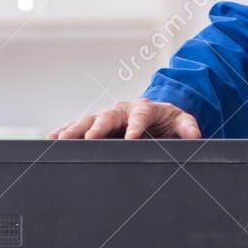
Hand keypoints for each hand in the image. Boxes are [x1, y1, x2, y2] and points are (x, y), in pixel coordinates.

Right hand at [48, 99, 200, 140]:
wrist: (156, 114)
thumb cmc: (168, 120)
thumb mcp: (182, 122)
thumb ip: (188, 127)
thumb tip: (195, 135)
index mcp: (145, 109)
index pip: (140, 116)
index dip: (136, 126)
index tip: (131, 137)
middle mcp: (123, 109)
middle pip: (109, 116)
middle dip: (98, 126)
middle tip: (90, 138)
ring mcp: (107, 115)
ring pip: (89, 120)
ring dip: (76, 129)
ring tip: (61, 138)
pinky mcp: (97, 123)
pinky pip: (79, 125)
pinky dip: (66, 130)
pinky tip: (52, 138)